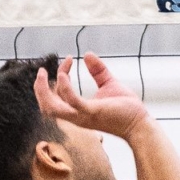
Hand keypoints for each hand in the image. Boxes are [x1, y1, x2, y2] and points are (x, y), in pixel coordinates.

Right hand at [34, 53, 152, 144]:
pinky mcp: (92, 112)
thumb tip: (87, 54)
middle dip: (40, 89)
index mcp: (78, 111)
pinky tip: (65, 74)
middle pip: (47, 107)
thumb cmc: (126, 109)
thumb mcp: (108, 84)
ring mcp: (83, 115)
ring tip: (44, 72)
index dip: (58, 77)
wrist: (140, 124)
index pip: (58, 96)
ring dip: (44, 90)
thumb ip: (97, 71)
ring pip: (52, 108)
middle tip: (41, 71)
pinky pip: (71, 101)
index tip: (68, 60)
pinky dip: (64, 87)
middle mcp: (76, 115)